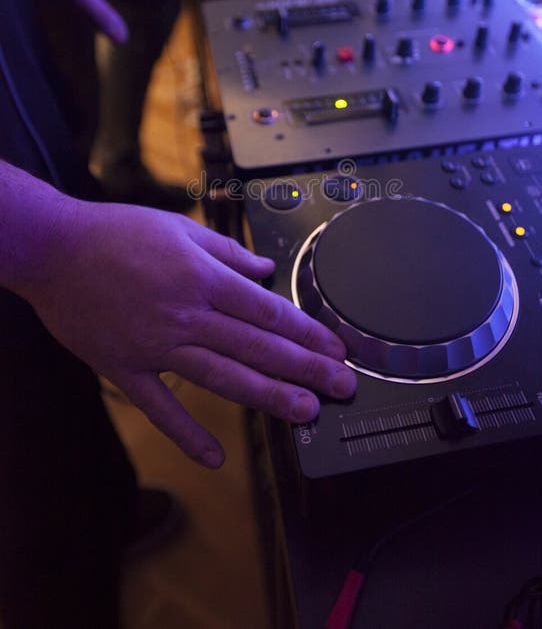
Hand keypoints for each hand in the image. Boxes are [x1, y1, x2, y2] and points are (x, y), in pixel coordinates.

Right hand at [24, 201, 356, 467]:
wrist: (54, 250)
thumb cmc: (116, 232)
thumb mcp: (178, 229)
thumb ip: (227, 252)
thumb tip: (264, 268)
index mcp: (201, 278)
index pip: (268, 312)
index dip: (307, 332)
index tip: (336, 348)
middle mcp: (185, 315)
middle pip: (257, 347)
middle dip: (306, 368)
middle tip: (342, 386)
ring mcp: (155, 346)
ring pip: (222, 378)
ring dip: (268, 397)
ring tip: (306, 412)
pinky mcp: (125, 368)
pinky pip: (160, 407)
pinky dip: (187, 433)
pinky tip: (214, 456)